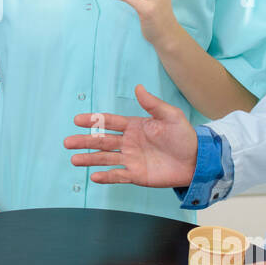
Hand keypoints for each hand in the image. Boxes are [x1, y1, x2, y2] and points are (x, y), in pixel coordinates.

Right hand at [64, 84, 196, 186]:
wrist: (197, 160)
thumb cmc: (184, 136)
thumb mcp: (171, 116)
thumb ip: (153, 104)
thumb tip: (138, 88)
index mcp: (135, 126)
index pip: (109, 122)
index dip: (94, 121)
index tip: (77, 120)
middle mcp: (129, 142)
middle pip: (102, 141)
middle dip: (85, 141)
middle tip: (68, 142)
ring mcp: (131, 159)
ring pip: (105, 158)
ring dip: (90, 159)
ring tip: (74, 160)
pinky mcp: (137, 175)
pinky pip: (118, 175)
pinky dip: (106, 176)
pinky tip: (94, 176)